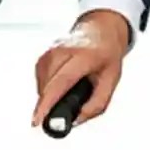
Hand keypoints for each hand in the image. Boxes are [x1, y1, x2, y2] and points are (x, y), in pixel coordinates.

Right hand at [31, 10, 127, 128]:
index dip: (48, 103)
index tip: (37, 119)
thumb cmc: (107, 55)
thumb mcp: (112, 81)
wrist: (101, 29)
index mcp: (85, 56)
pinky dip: (47, 86)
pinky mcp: (45, 52)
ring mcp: (52, 48)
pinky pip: (40, 76)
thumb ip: (97, 104)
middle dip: (48, 105)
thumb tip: (75, 120)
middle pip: (48, 84)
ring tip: (66, 93)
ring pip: (42, 82)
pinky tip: (59, 84)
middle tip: (58, 114)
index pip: (62, 81)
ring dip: (49, 94)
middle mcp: (65, 49)